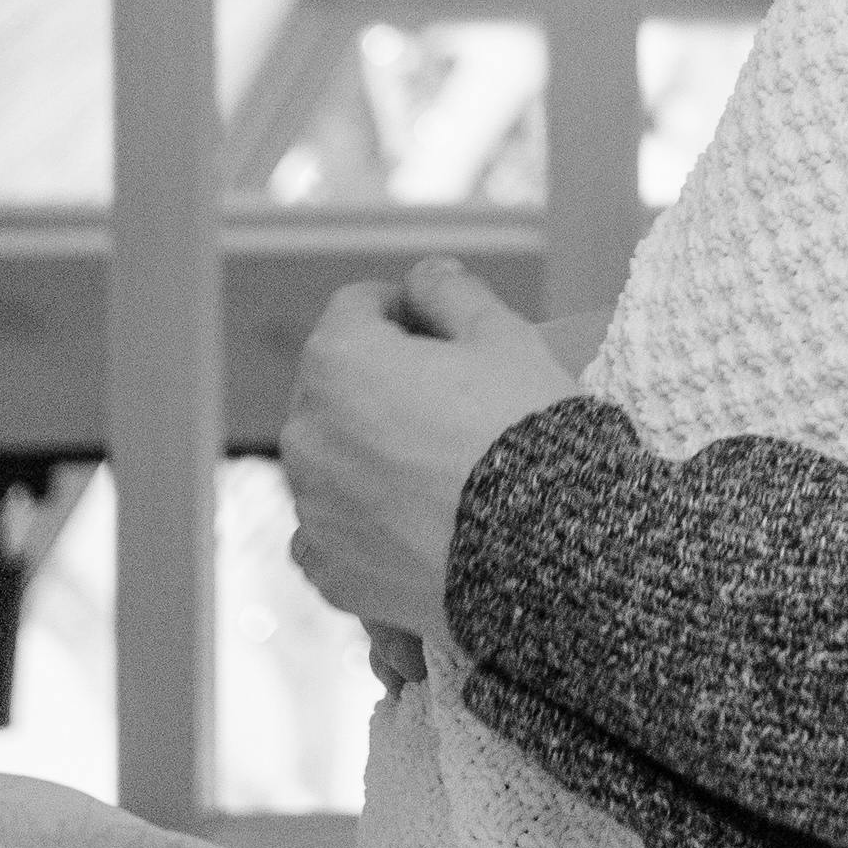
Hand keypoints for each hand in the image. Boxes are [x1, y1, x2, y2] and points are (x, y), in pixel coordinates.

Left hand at [281, 255, 573, 648]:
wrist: (542, 551)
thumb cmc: (524, 431)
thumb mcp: (504, 337)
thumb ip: (452, 293)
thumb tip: (425, 278)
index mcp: (337, 361)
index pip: (358, 308)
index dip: (409, 312)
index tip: (451, 337)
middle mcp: (304, 432)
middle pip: (339, 384)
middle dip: (383, 383)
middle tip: (455, 404)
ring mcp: (311, 507)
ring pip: (335, 455)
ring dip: (371, 450)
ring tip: (443, 467)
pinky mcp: (327, 569)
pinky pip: (334, 528)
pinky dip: (365, 520)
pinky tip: (418, 520)